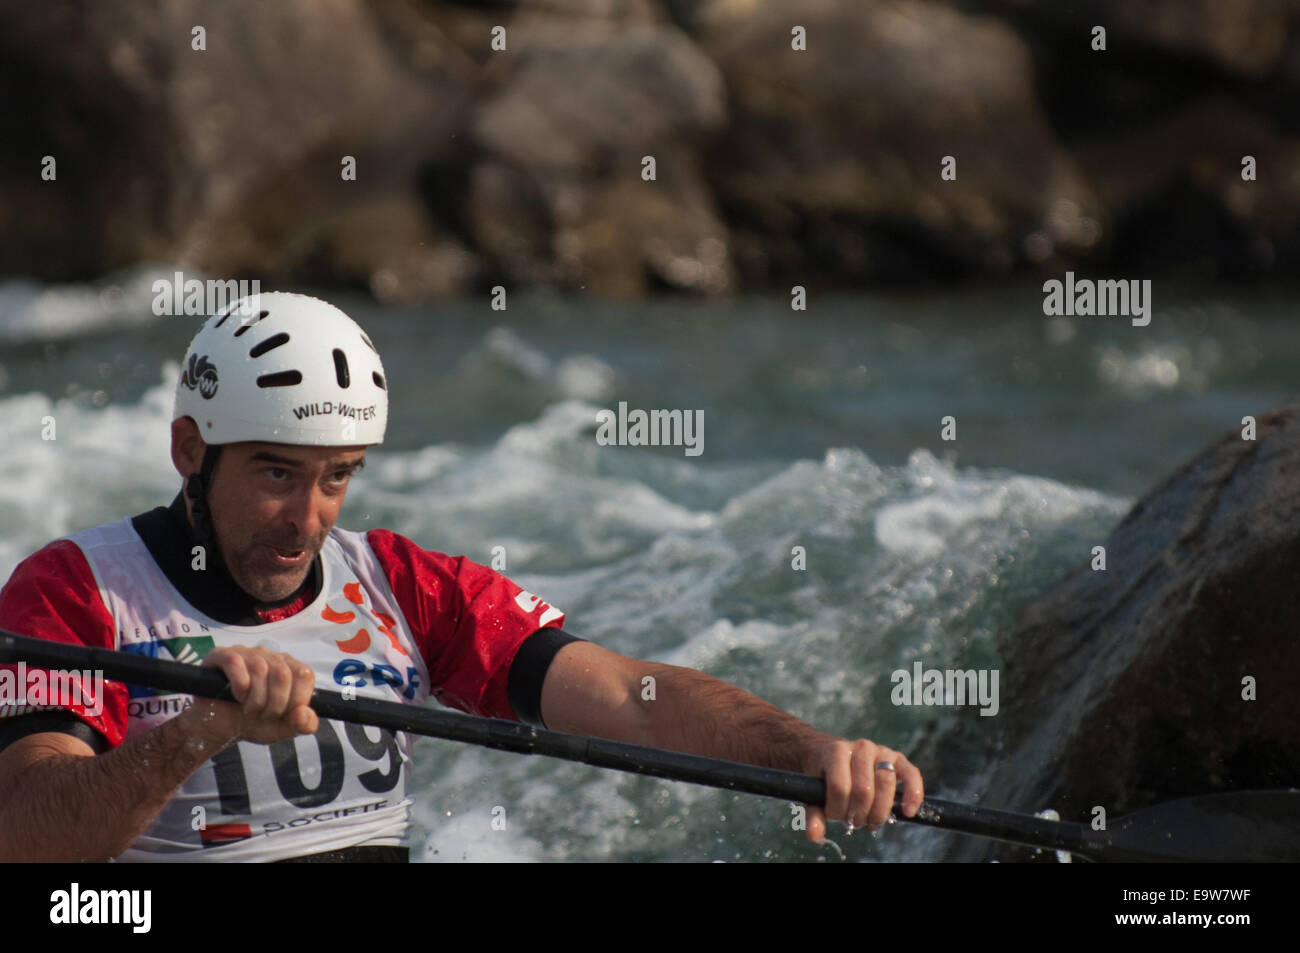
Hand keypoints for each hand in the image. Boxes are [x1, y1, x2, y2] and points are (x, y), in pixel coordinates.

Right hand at [179, 645, 318, 746]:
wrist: (219, 729)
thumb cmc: (253, 723)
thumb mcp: (283, 729)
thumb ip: (303, 724)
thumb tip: (304, 714)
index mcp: (290, 668)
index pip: (304, 675)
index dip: (294, 701)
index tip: (281, 714)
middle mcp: (271, 656)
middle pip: (282, 674)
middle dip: (273, 705)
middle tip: (261, 714)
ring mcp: (246, 653)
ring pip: (259, 668)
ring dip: (254, 699)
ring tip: (247, 708)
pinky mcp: (221, 655)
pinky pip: (235, 662)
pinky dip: (238, 685)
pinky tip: (236, 696)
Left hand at [801, 736, 923, 843]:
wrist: (833, 755)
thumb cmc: (824, 776)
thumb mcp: (814, 792)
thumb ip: (814, 813)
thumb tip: (815, 836)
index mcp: (837, 751)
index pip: (840, 788)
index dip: (837, 810)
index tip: (833, 816)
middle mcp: (860, 747)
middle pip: (864, 789)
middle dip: (858, 814)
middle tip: (853, 821)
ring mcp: (881, 751)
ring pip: (886, 784)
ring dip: (879, 812)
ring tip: (870, 821)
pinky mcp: (898, 759)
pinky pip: (911, 775)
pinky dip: (913, 794)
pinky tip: (908, 811)